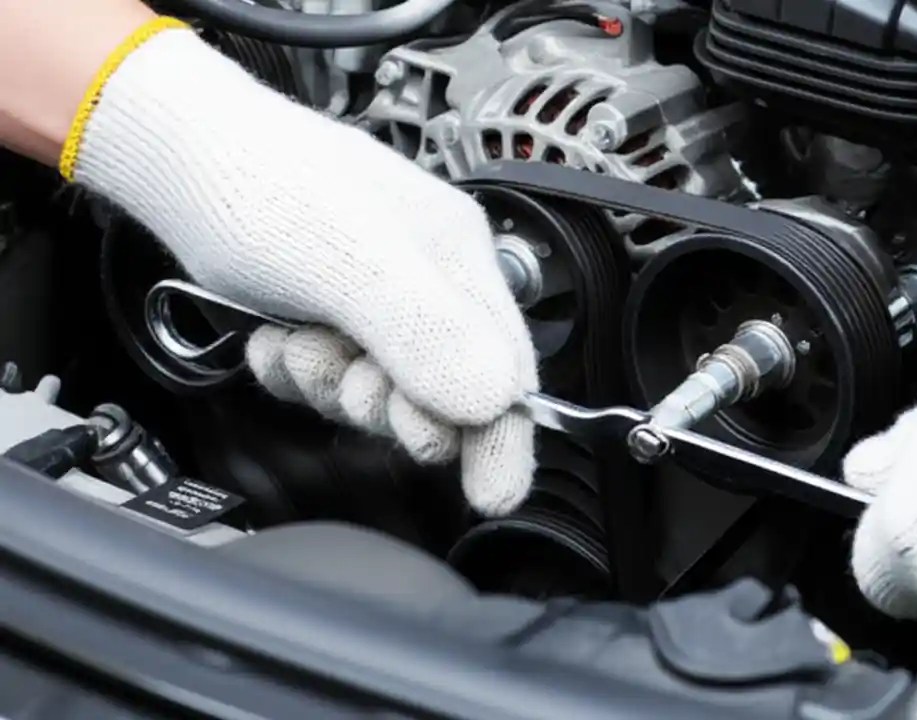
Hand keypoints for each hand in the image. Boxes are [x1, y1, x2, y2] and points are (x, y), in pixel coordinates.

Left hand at [68, 26, 536, 514]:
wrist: (175, 153)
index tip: (491, 494)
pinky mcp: (326, 311)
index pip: (507, 372)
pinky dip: (297, 371)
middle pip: (444, 394)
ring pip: (381, 391)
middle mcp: (427, 283)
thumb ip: (426, 332)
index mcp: (457, 261)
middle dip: (390, 403)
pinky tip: (276, 336)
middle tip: (353, 383)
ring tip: (298, 340)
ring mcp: (375, 299)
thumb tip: (495, 401)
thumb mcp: (349, 259)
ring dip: (332, 383)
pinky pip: (330, 377)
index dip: (501, 435)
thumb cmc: (259, 181)